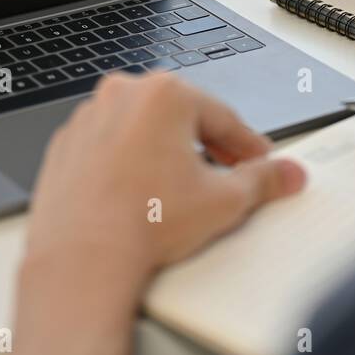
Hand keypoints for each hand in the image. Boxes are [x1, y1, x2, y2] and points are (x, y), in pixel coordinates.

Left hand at [9, 72, 304, 354]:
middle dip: (208, 145)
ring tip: (182, 190)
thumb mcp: (224, 202)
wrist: (82, 259)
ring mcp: (88, 118)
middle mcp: (121, 95)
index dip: (249, 145)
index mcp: (163, 94)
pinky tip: (141, 195)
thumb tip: (287, 174)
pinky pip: (109, 146)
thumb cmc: (143, 224)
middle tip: (228, 174)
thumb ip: (263, 181)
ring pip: (143, 129)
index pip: (223, 117)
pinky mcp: (67, 145)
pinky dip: (128, 163)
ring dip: (166, 151)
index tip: (259, 161)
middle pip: (181, 117)